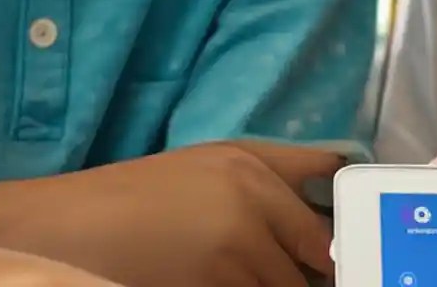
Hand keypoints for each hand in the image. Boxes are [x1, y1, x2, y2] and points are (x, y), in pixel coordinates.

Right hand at [0, 141, 341, 286]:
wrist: (78, 229)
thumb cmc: (149, 193)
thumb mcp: (219, 162)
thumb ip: (279, 172)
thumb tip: (336, 187)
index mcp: (255, 171)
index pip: (329, 195)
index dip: (347, 224)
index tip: (358, 237)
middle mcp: (251, 210)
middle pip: (320, 252)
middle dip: (327, 267)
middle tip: (333, 271)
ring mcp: (232, 258)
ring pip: (289, 285)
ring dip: (289, 284)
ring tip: (282, 275)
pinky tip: (241, 282)